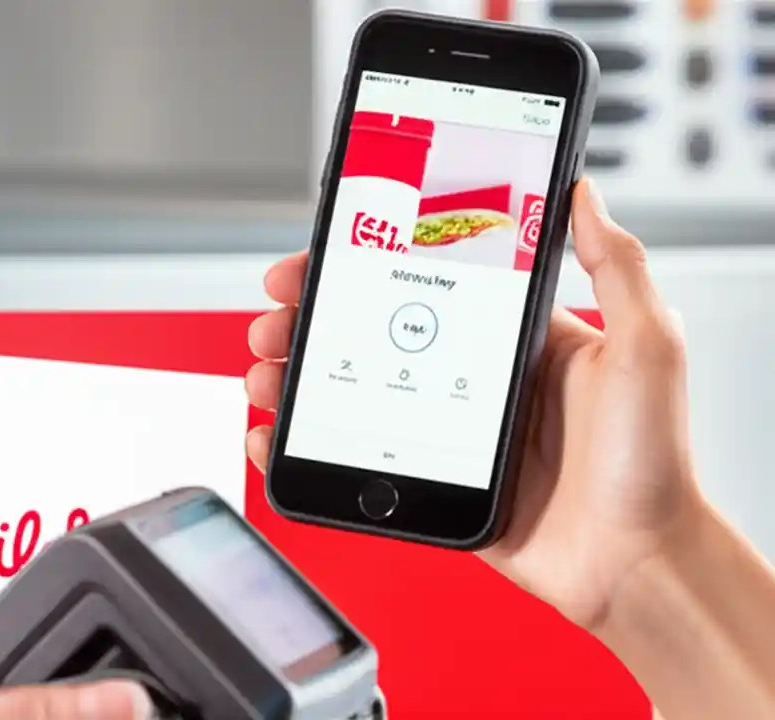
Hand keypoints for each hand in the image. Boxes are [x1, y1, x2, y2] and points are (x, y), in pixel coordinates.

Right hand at [244, 177, 704, 633]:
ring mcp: (443, 434)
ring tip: (267, 374)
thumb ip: (615, 267)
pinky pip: (351, 458)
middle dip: (308, 320)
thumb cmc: (652, 459)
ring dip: (294, 377)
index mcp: (510, 338)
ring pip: (348, 391)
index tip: (316, 256)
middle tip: (275, 320)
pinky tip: (273, 437)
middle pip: (366, 333)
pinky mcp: (430, 483)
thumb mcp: (646, 346)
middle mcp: (469, 379)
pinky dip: (301, 449)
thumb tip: (584, 194)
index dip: (359, 266)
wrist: (639, 563)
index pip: (418, 283)